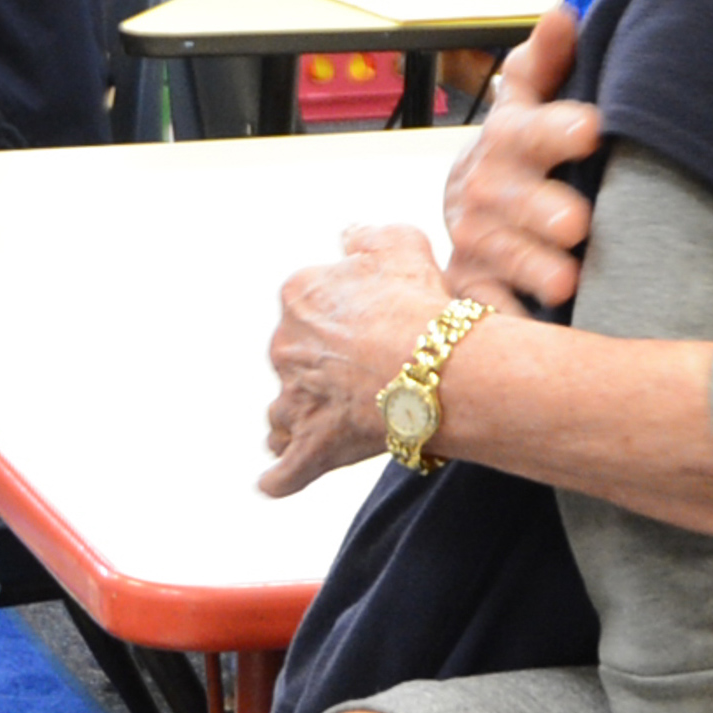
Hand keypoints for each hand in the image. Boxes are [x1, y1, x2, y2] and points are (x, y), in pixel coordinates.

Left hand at [260, 224, 449, 497]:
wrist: (431, 366)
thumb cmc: (418, 301)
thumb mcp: (399, 241)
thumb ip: (366, 236)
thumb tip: (347, 236)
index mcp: (300, 295)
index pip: (309, 298)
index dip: (344, 308)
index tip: (375, 316)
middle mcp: (285, 346)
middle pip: (295, 354)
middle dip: (320, 362)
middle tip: (368, 365)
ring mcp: (293, 401)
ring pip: (283, 410)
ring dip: (298, 413)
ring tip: (326, 417)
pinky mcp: (310, 446)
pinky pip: (282, 471)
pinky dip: (282, 475)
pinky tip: (282, 476)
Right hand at [442, 5, 601, 311]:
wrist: (476, 201)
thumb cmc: (524, 146)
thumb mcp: (534, 97)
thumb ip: (549, 59)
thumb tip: (567, 11)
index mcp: (509, 140)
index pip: (528, 128)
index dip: (557, 128)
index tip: (592, 128)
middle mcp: (487, 190)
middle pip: (509, 199)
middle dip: (541, 210)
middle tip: (577, 222)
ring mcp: (475, 242)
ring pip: (497, 256)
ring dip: (530, 268)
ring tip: (567, 280)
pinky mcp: (471, 289)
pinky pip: (483, 311)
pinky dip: (506, 323)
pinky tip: (532, 332)